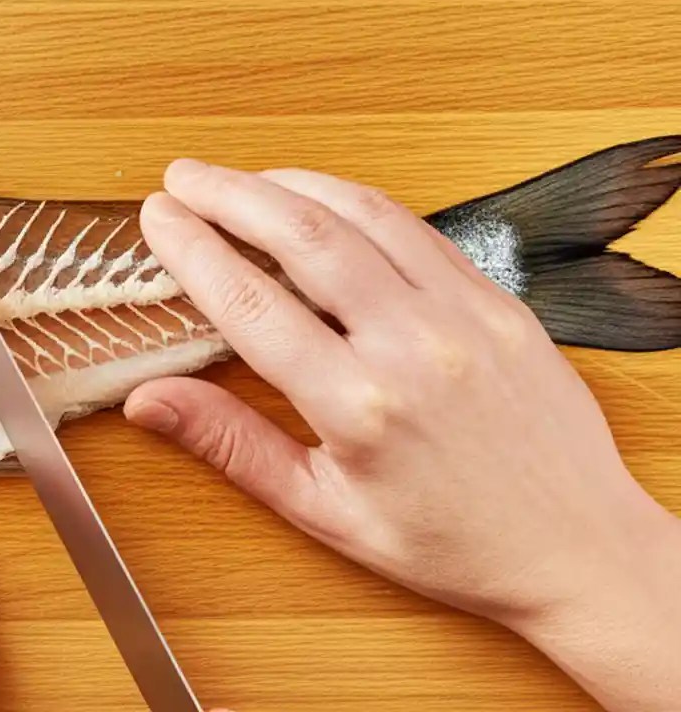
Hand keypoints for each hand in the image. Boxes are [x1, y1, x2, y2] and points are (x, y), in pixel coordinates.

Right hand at [126, 160, 680, 710]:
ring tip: (241, 179)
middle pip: (302, 236)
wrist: (575, 547)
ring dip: (290, 184)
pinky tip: (322, 199)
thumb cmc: (448, 542)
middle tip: (182, 176)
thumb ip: (232, 445)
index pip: (252, 303)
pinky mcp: (498, 300)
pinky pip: (417, 228)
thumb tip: (148, 400)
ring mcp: (463, 314)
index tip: (157, 218)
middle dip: (230, 193)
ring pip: (362, 214)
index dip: (194, 249)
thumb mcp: (323, 510)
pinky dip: (358, 201)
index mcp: (358, 407)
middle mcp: (412, 346)